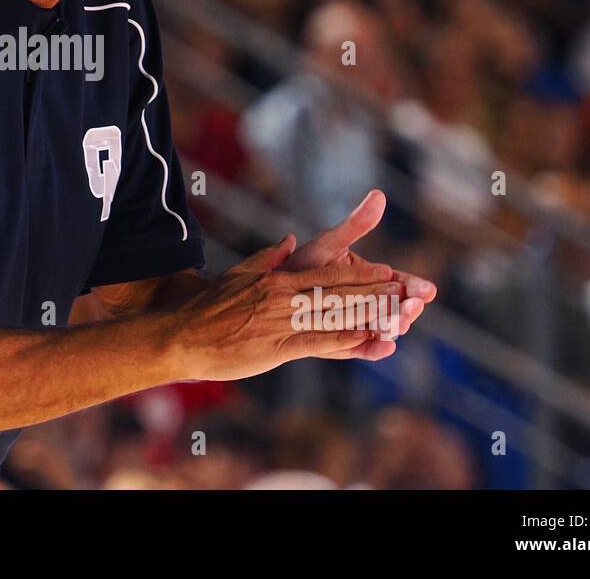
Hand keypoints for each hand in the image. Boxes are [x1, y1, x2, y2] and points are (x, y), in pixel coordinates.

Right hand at [170, 248, 400, 382]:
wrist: (183, 335)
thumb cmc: (208, 309)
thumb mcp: (238, 275)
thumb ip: (267, 258)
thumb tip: (287, 240)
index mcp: (278, 280)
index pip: (328, 274)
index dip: (360, 274)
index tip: (387, 272)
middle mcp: (284, 297)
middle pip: (339, 292)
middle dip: (375, 291)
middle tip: (406, 290)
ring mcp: (281, 322)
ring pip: (334, 315)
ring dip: (369, 313)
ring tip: (398, 313)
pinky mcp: (276, 347)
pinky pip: (317, 342)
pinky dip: (343, 339)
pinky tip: (366, 339)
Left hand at [278, 189, 437, 359]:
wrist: (270, 293)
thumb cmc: (303, 263)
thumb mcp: (329, 243)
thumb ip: (356, 224)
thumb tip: (379, 195)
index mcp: (371, 281)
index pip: (400, 284)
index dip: (415, 287)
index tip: (427, 290)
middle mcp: (368, 305)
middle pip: (396, 309)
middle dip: (407, 308)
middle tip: (413, 305)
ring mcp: (356, 326)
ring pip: (382, 329)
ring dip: (394, 327)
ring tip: (398, 323)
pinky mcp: (340, 344)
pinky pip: (361, 349)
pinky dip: (374, 349)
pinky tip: (385, 347)